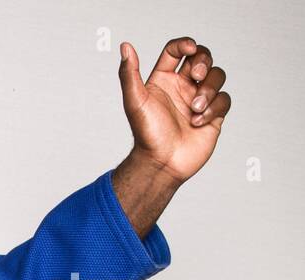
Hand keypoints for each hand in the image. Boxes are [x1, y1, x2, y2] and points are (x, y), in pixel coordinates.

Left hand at [118, 37, 230, 184]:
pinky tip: (197, 122)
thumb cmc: (146, 135)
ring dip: (208, 89)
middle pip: (202, 57)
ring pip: (217, 76)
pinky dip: (214, 108)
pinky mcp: (213, 114)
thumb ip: (128, 74)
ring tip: (194, 109)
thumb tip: (124, 47)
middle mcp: (182, 87)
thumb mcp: (134, 102)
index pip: (176, 51)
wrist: (161, 164)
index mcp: (163, 80)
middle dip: (204, 62)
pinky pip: (224, 99)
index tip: (189, 49)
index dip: (185, 44)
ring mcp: (198, 99)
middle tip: (196, 77)